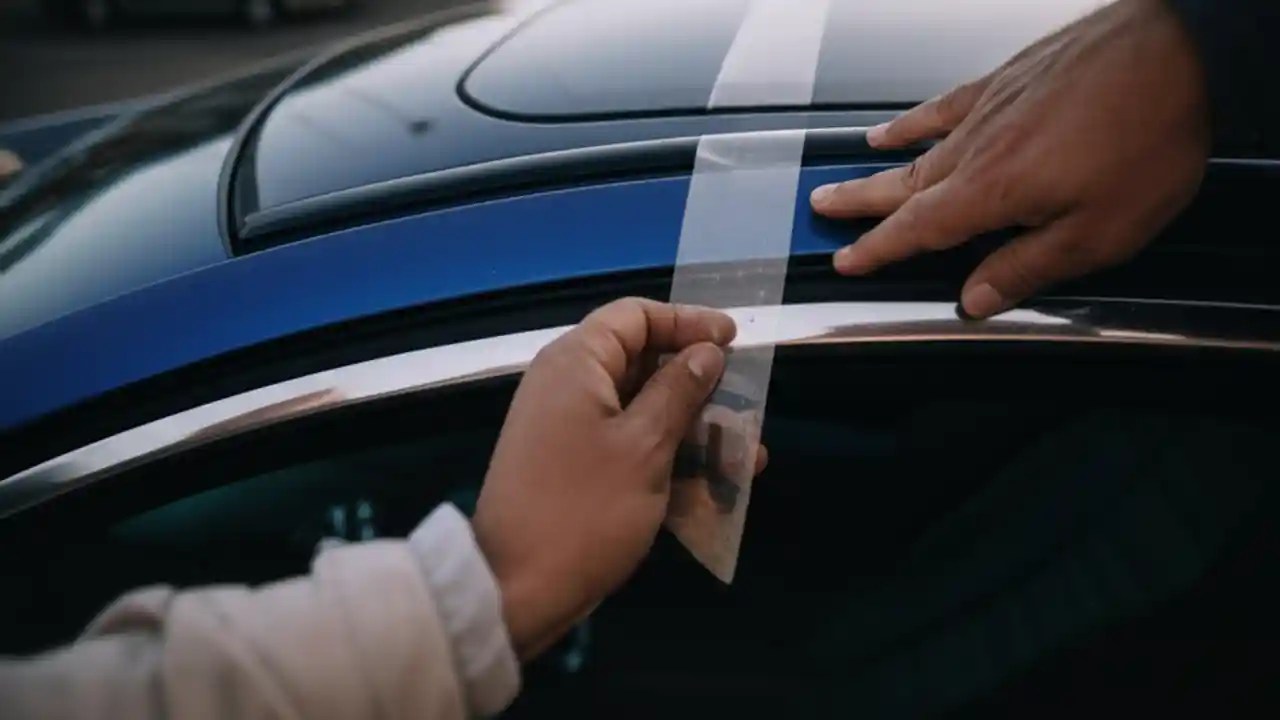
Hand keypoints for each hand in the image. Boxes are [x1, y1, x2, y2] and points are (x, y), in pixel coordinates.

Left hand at [472, 298, 762, 658]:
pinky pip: (630, 448)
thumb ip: (679, 391)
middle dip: (699, 385)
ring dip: (694, 430)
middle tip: (748, 407)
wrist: (516, 590)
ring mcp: (570, 430)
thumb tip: (707, 351)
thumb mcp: (644, 446)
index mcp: (576, 363)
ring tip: (748, 457)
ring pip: (643, 411)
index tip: (735, 341)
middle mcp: (568, 386)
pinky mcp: (575, 469)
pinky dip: (669, 461)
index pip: (635, 316)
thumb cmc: (584, 508)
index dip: (687, 322)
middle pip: (643, 363)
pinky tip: (715, 488)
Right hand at [810, 0, 1209, 317]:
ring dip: (876, 168)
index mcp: (992, 192)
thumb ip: (1029, 267)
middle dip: (859, 204)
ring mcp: (989, 108)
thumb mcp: (1100, 232)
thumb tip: (975, 299)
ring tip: (842, 177)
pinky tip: (895, 125)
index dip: (876, 249)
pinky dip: (913, 120)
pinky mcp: (1008, 79)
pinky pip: (944, 105)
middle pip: (902, 184)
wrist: (1182, 51)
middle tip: (821, 210)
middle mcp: (977, 147)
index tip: (844, 260)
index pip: (916, 229)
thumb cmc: (1149, 139)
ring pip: (916, 147)